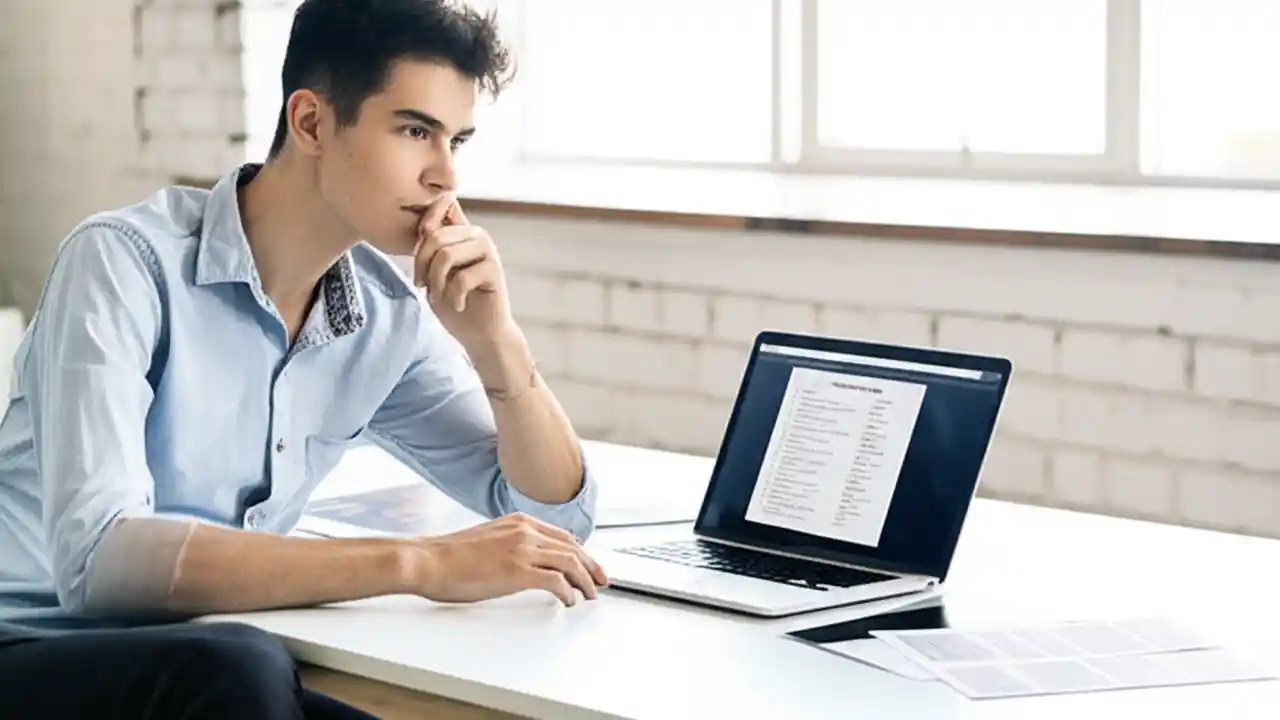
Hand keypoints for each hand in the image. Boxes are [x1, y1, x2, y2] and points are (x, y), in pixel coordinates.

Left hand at [412, 194, 514, 344]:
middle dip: (421, 264)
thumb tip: (423, 229)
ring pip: (446, 255)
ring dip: (436, 281)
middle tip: (422, 285)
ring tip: (438, 296)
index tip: (418, 244)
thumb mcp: (432, 271)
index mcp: (461, 231)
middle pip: (436, 235)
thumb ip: (429, 248)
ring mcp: (488, 252)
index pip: (445, 202)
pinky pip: (462, 278)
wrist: (480, 333)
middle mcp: (476, 236)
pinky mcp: (495, 271)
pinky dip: (453, 296)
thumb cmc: (452, 301)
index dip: (426, 214)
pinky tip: (459, 305)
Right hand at [412, 512, 608, 606]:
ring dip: (584, 581)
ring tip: (589, 594)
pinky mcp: (517, 571)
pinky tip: (568, 601)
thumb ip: (510, 543)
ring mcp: (522, 550)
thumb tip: (525, 559)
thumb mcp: (487, 538)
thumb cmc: (449, 555)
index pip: (562, 536)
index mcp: (518, 522)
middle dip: (591, 566)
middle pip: (573, 548)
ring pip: (570, 563)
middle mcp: (525, 531)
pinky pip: (556, 581)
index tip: (589, 564)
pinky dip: (568, 592)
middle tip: (601, 581)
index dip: (581, 552)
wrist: (427, 560)